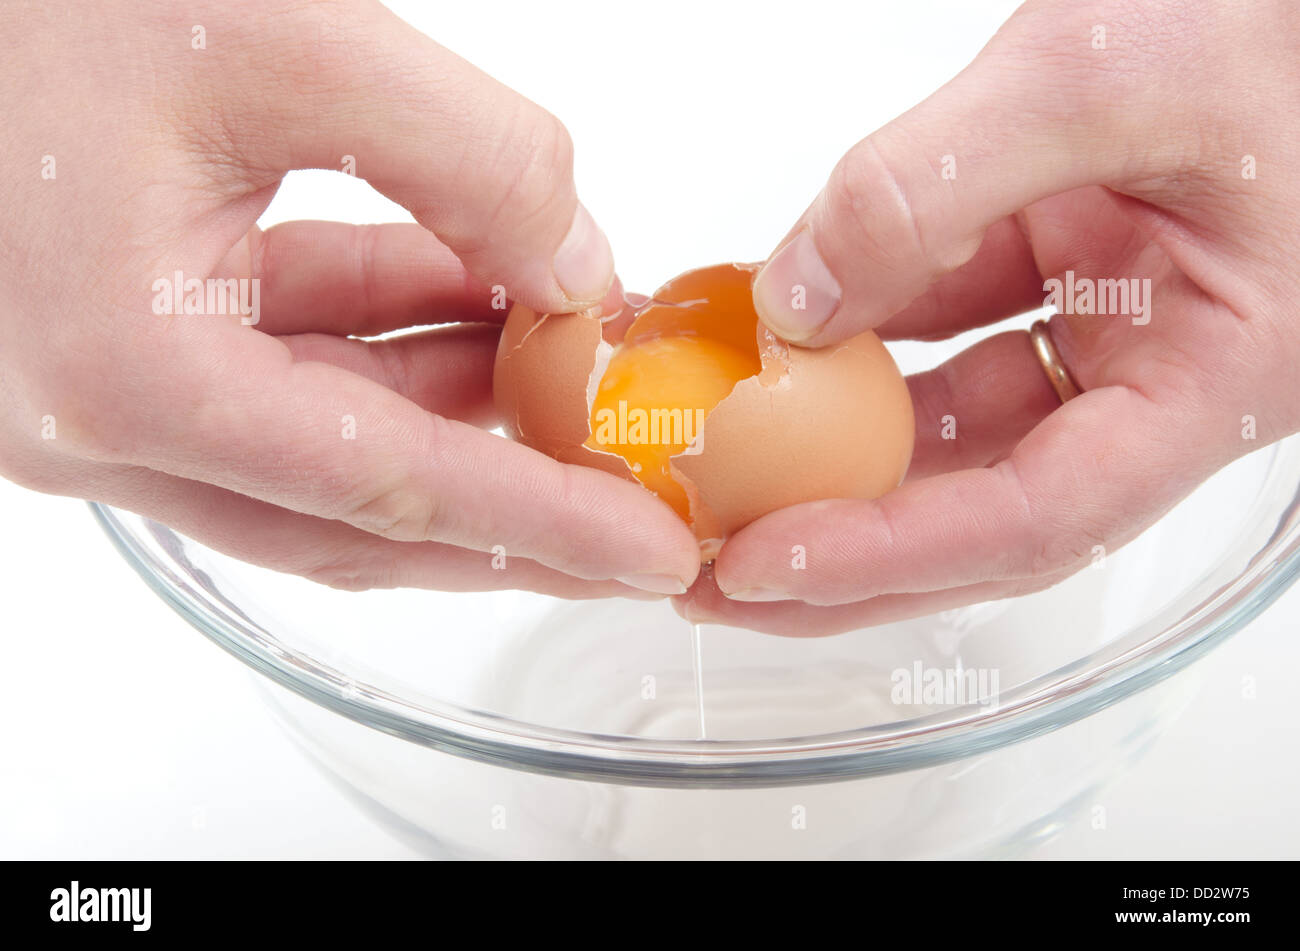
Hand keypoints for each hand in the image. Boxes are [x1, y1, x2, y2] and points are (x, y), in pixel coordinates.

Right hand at [0, 0, 700, 598]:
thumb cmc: (29, 0)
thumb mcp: (280, 40)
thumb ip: (465, 158)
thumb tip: (575, 267)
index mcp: (127, 375)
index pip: (387, 484)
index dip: (538, 523)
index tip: (648, 555)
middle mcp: (105, 423)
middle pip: (361, 509)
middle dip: (514, 512)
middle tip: (637, 518)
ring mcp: (108, 396)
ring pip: (329, 447)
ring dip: (461, 417)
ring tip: (583, 391)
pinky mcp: (126, 345)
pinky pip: (288, 375)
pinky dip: (394, 345)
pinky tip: (484, 306)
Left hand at [683, 0, 1299, 633]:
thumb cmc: (1272, 27)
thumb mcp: (1100, 81)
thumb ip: (935, 186)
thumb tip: (795, 298)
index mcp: (1211, 383)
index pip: (1037, 519)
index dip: (894, 557)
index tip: (768, 565)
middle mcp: (1154, 380)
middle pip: (981, 512)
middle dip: (845, 555)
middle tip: (719, 578)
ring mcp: (1103, 331)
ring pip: (954, 427)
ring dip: (839, 455)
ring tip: (727, 478)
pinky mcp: (1059, 279)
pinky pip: (943, 332)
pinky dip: (859, 339)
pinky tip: (780, 345)